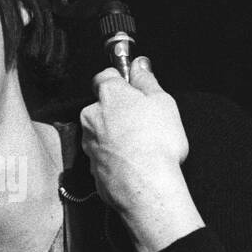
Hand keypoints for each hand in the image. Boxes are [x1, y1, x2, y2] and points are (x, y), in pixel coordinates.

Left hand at [79, 57, 204, 251]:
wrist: (146, 187)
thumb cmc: (158, 142)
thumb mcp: (162, 102)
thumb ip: (146, 80)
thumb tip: (139, 64)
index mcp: (109, 95)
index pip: (105, 76)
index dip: (120, 81)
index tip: (133, 88)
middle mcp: (91, 116)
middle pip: (101, 106)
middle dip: (117, 111)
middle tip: (143, 122)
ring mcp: (89, 143)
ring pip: (100, 132)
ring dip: (115, 135)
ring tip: (140, 146)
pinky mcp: (91, 168)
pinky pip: (103, 156)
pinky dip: (114, 157)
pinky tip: (132, 163)